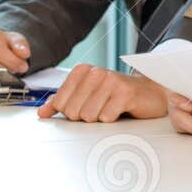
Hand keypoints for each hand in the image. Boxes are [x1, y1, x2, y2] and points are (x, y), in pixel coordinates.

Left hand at [37, 65, 167, 122]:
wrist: (149, 93)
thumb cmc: (116, 95)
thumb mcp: (86, 96)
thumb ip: (62, 102)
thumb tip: (42, 112)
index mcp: (82, 71)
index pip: (60, 103)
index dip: (71, 112)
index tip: (86, 105)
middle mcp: (95, 72)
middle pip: (73, 112)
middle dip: (86, 117)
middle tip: (101, 108)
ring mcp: (111, 81)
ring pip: (89, 116)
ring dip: (100, 119)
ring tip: (111, 108)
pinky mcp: (125, 93)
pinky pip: (107, 118)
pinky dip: (113, 120)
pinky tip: (121, 110)